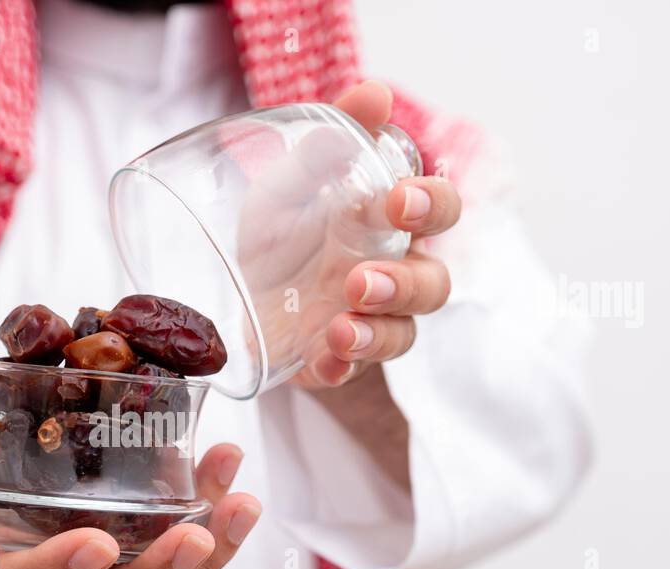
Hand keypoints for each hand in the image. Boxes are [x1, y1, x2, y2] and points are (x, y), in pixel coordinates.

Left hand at [302, 81, 461, 386]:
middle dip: (403, 284)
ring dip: (375, 333)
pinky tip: (322, 364)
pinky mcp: (332, 360)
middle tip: (359, 280)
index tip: (398, 202)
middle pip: (432, 286)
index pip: (439, 212)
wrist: (230, 285)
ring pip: (401, 336)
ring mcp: (367, 323)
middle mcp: (392, 275)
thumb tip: (375, 93)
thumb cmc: (279, 228)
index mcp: (392, 225)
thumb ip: (331, 143)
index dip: (431, 207)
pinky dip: (338, 369)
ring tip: (339, 327)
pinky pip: (348, 373)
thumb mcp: (290, 181)